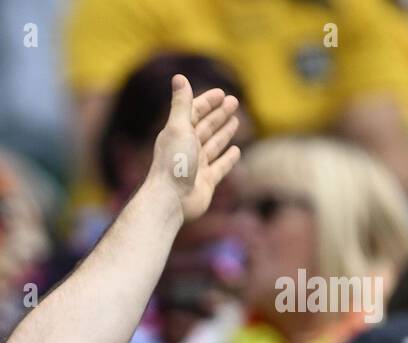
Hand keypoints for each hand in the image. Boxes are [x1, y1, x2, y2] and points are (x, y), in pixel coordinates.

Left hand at [148, 75, 240, 222]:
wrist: (171, 201)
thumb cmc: (174, 163)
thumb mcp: (178, 128)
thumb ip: (181, 104)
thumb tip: (178, 76)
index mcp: (177, 134)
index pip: (194, 112)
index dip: (207, 102)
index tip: (222, 93)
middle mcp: (186, 149)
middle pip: (205, 127)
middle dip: (218, 114)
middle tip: (234, 102)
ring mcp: (196, 166)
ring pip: (213, 145)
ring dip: (223, 133)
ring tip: (235, 121)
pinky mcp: (205, 182)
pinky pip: (219, 167)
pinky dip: (227, 158)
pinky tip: (236, 151)